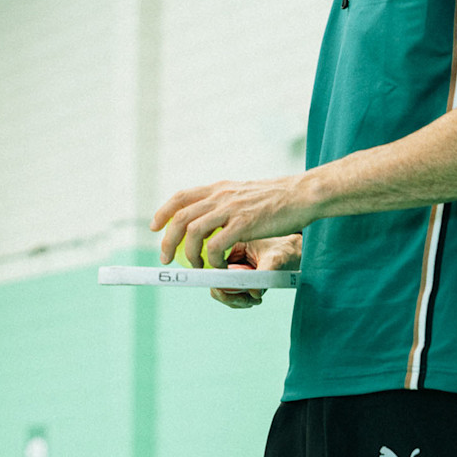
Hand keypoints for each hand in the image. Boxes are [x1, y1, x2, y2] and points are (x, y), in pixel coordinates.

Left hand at [149, 174, 316, 269]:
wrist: (302, 195)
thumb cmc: (276, 198)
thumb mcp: (243, 193)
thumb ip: (225, 202)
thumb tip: (209, 215)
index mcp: (218, 188)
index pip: (181, 197)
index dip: (163, 212)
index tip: (154, 228)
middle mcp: (220, 196)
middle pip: (181, 217)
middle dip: (168, 241)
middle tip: (166, 259)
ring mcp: (231, 209)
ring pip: (194, 232)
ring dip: (191, 254)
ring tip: (198, 267)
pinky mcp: (244, 224)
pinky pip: (216, 245)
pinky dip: (212, 260)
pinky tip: (220, 267)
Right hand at [209, 235, 301, 308]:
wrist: (294, 251)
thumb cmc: (284, 250)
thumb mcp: (274, 259)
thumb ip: (264, 274)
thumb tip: (254, 293)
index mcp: (231, 247)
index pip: (216, 268)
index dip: (219, 284)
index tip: (230, 292)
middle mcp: (231, 259)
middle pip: (218, 283)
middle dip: (229, 296)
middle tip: (246, 300)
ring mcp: (236, 270)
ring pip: (226, 292)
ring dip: (237, 300)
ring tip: (254, 300)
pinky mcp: (244, 279)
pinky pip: (236, 294)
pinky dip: (244, 300)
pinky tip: (256, 298)